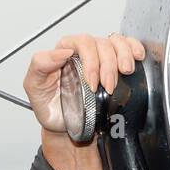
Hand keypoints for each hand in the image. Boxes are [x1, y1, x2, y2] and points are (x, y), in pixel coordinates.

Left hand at [23, 32, 146, 169]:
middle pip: (101, 44)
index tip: (92, 82)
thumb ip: (40, 64)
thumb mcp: (33, 87)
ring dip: (123, 56)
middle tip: (107, 87)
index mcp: (63, 51)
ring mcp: (99, 56)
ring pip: (115, 43)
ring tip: (124, 73)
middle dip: (107, 65)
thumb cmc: (50, 106)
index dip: (90, 60)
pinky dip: (133, 48)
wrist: (65, 126)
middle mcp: (82, 51)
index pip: (81, 42)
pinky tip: (136, 57)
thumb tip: (61, 51)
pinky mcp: (113, 63)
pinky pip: (126, 46)